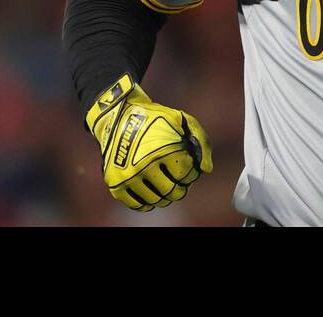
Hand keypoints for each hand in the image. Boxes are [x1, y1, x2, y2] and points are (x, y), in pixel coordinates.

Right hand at [86, 74, 212, 211]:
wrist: (117, 117)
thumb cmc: (156, 119)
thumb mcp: (183, 120)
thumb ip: (201, 141)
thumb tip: (206, 170)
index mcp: (164, 149)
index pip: (186, 175)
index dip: (191, 174)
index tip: (188, 169)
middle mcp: (145, 164)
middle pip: (172, 191)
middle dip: (180, 188)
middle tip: (179, 183)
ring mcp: (129, 176)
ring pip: (156, 200)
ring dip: (165, 197)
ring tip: (167, 188)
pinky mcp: (115, 183)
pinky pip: (137, 204)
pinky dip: (147, 203)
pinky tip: (152, 194)